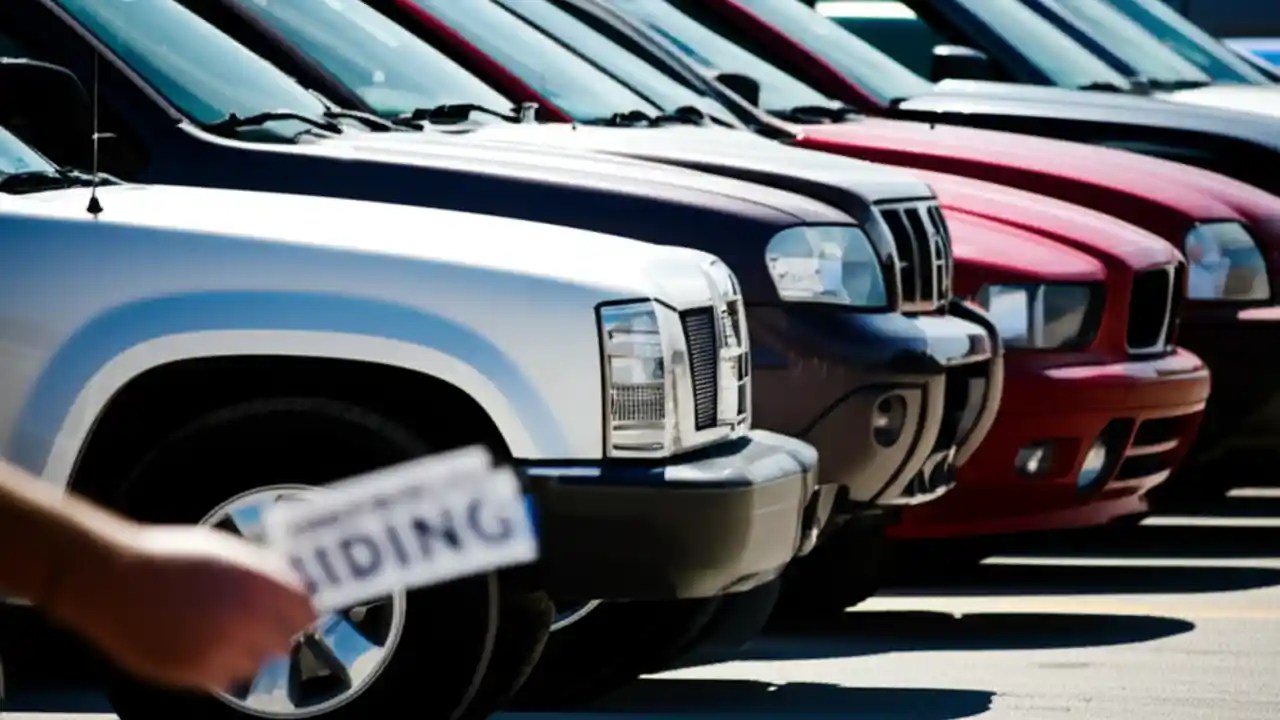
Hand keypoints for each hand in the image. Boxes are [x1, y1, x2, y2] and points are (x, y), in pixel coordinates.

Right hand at [48, 523, 317, 692]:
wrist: (113, 580)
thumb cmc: (170, 558)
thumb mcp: (228, 552)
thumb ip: (265, 573)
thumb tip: (295, 590)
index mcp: (259, 584)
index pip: (305, 611)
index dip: (300, 613)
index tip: (296, 616)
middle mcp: (247, 619)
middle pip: (284, 642)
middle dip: (274, 634)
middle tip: (254, 626)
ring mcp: (221, 649)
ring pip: (255, 664)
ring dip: (246, 653)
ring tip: (219, 633)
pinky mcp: (194, 674)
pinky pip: (224, 678)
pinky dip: (218, 667)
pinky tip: (198, 644)